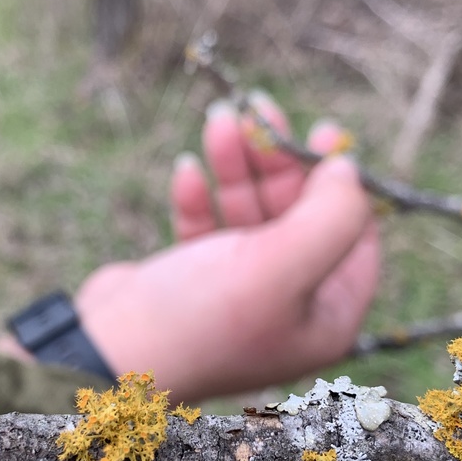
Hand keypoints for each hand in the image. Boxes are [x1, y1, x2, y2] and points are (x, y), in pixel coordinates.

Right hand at [75, 93, 379, 400]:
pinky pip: (207, 228)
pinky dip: (199, 197)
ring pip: (249, 214)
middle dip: (277, 161)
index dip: (341, 184)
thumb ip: (331, 216)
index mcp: (324, 318)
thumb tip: (349, 170)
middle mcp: (288, 308)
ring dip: (236, 166)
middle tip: (261, 108)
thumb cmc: (201, 317)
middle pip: (299, 217)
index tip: (321, 133)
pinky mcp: (193, 282)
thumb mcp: (281, 265)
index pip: (354, 240)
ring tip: (219, 118)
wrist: (107, 352)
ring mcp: (238, 295)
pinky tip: (187, 170)